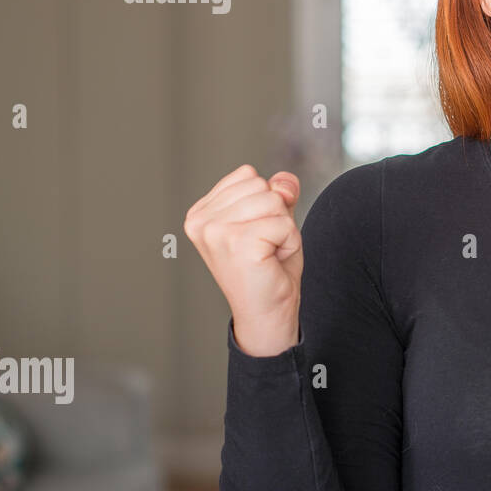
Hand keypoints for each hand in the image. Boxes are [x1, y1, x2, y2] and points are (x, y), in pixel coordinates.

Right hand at [184, 165, 302, 355]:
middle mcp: (200, 220)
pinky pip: (284, 223)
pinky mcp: (238, 243)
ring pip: (274, 201)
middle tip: (265, 247)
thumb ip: (279, 190)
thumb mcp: (274, 218)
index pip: (248, 175)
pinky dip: (289, 241)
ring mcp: (215, 231)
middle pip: (262, 186)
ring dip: (284, 229)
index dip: (266, 203)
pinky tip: (273, 261)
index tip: (256, 235)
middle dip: (277, 216)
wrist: (268, 314)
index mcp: (200, 212)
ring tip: (268, 253)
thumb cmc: (269, 267)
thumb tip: (284, 183)